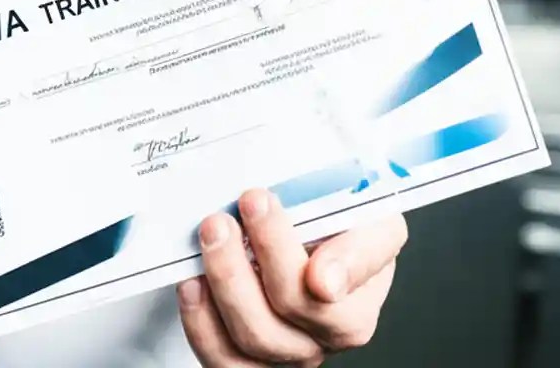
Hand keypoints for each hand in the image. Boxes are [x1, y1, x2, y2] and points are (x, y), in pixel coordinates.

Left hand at [178, 189, 406, 366]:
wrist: (310, 240)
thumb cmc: (339, 230)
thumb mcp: (367, 222)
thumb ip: (359, 244)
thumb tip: (324, 280)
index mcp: (361, 301)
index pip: (336, 284)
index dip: (303, 254)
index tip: (264, 206)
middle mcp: (328, 335)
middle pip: (289, 308)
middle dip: (249, 256)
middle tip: (224, 218)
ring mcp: (289, 352)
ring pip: (252, 338)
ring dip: (222, 281)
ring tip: (209, 237)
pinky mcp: (250, 360)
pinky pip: (223, 359)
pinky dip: (201, 320)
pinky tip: (192, 283)